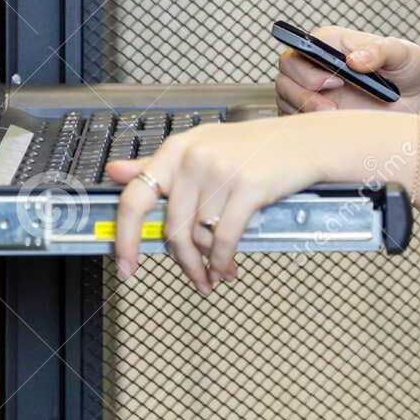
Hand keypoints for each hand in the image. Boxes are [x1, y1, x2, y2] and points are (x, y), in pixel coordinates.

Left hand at [104, 113, 332, 292]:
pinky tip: (229, 267)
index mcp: (177, 148)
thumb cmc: (253, 148)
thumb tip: (114, 172)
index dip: (125, 237)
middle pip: (173, 227)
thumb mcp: (201, 148)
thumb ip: (157, 165)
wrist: (305, 141)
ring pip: (200, 235)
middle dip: (183, 261)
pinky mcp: (249, 185)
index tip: (125, 266)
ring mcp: (221, 170)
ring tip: (221, 269)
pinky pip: (225, 238)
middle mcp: (194, 156)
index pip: (136, 197)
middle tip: (194, 278)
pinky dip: (224, 260)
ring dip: (209, 261)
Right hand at [275, 25, 419, 116]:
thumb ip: (378, 51)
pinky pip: (296, 119)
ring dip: (305, 109)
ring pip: (286, 98)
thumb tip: (353, 59)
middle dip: (302, 91)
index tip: (334, 80)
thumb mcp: (400, 53)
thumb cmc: (410, 66)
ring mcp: (317, 91)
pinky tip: (332, 126)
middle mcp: (319, 65)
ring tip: (335, 116)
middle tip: (331, 105)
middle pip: (286, 74)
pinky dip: (308, 125)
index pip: (299, 47)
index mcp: (332, 43)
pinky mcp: (320, 114)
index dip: (307, 65)